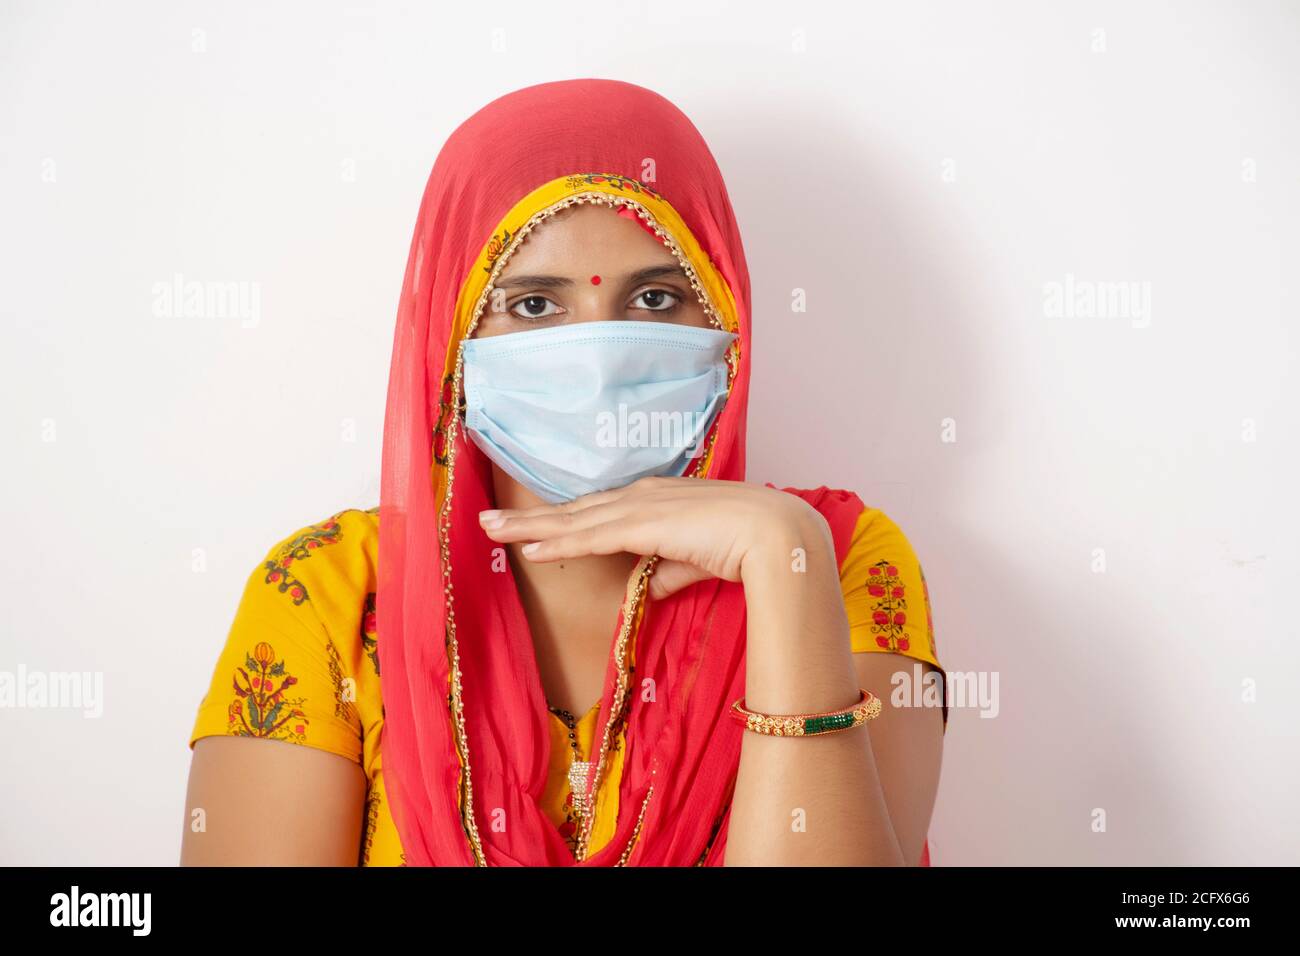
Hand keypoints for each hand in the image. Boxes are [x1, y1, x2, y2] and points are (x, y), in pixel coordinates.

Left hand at [478, 476, 832, 599]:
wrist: (776, 534)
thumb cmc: (746, 545)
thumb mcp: (696, 561)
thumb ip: (669, 570)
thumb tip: (649, 584)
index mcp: (655, 499)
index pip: (597, 511)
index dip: (562, 519)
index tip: (531, 526)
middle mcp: (643, 496)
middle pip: (576, 510)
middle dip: (531, 518)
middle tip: (488, 520)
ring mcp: (642, 507)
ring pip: (574, 520)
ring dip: (531, 527)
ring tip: (491, 530)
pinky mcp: (645, 524)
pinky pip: (592, 535)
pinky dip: (559, 541)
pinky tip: (530, 547)